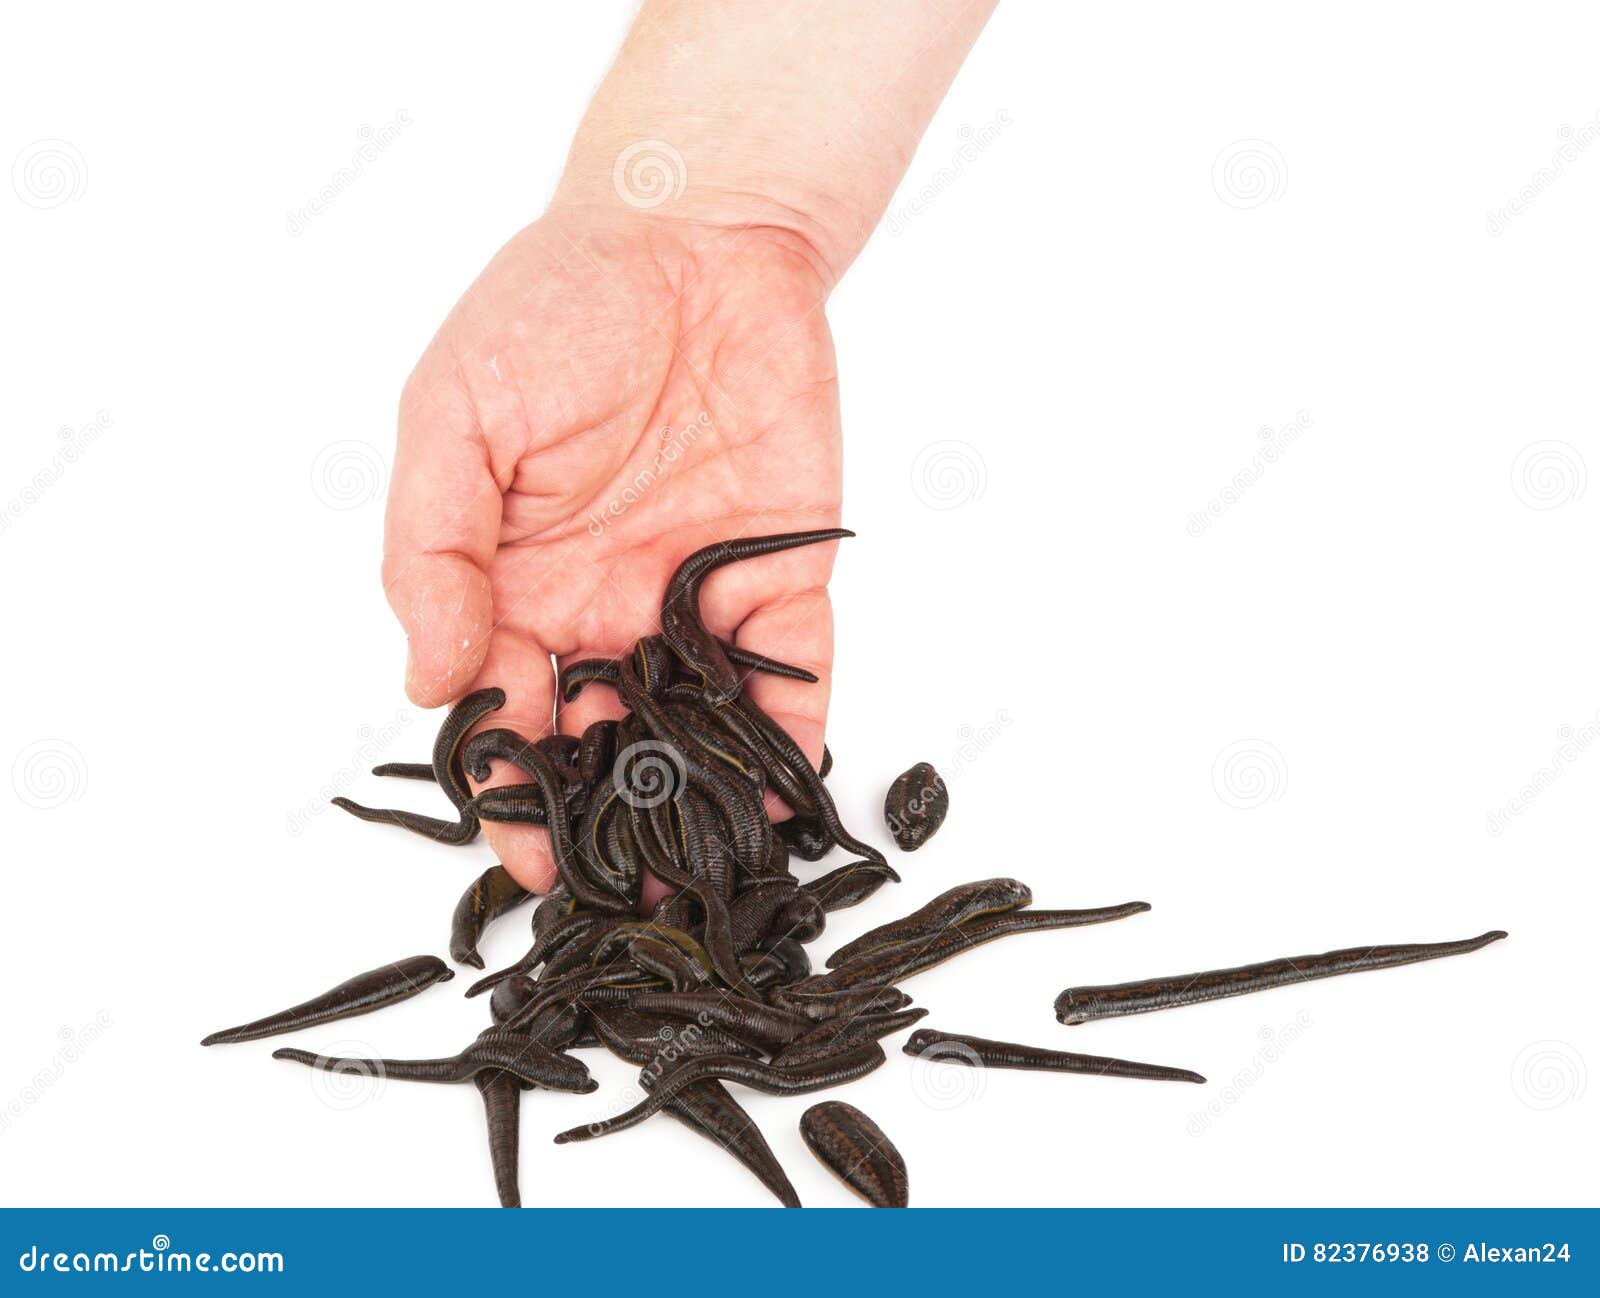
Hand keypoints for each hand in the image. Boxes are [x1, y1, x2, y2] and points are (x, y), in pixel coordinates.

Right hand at [383, 206, 843, 891]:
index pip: (507, 717)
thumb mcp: (454, 417)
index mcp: (515, 586)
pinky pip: (790, 671)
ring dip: (701, 802)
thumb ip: (435, 549)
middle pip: (603, 743)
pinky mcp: (782, 573)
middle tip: (634, 901)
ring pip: (696, 728)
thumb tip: (431, 680)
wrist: (691, 236)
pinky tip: (786, 794)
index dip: (514, 792)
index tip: (532, 861)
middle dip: (614, 823)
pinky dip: (790, 733)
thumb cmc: (553, 309)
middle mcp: (604, 611)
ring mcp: (696, 599)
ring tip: (711, 877)